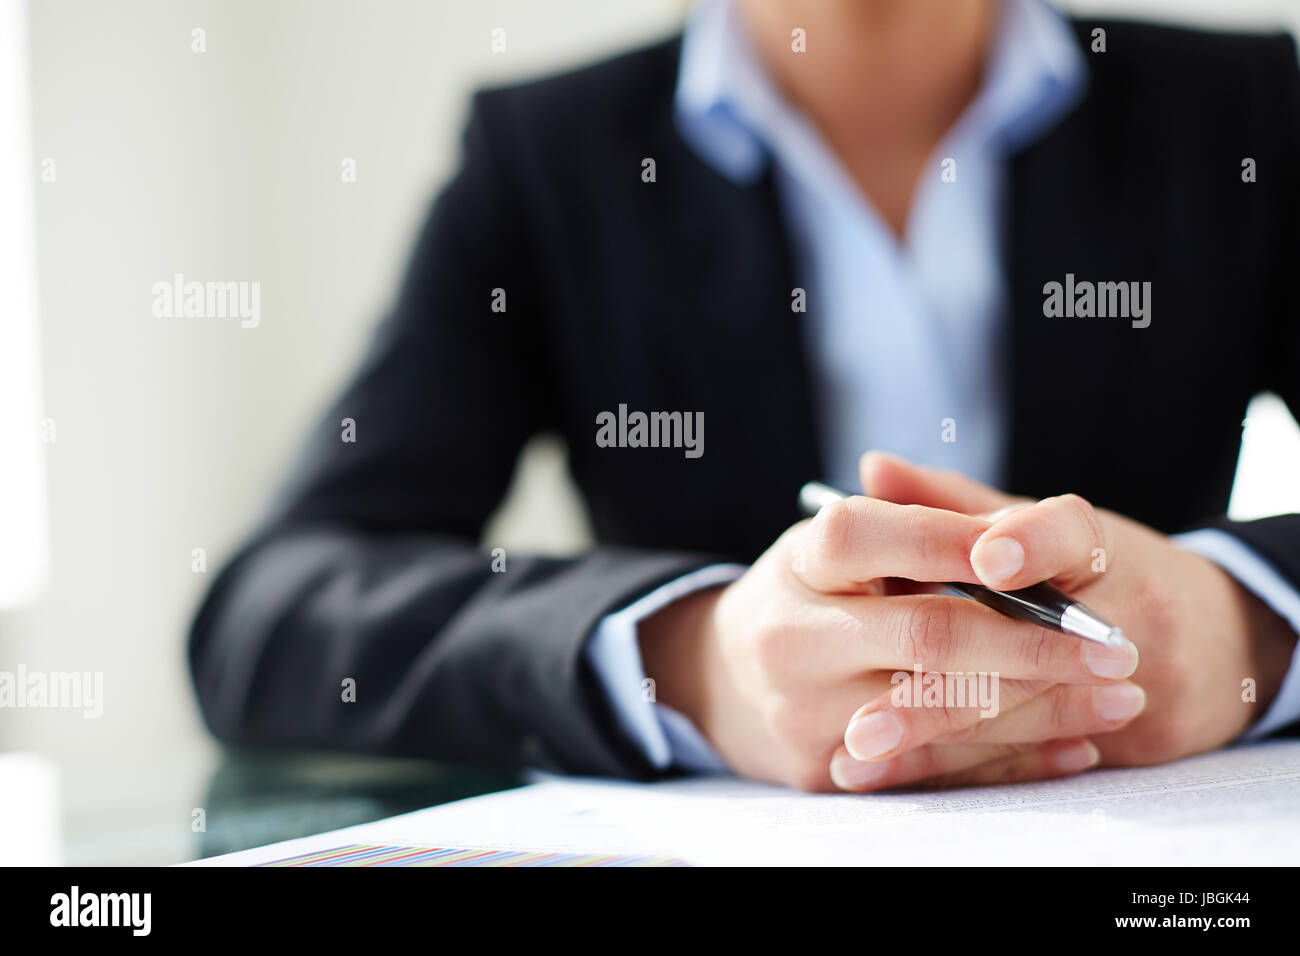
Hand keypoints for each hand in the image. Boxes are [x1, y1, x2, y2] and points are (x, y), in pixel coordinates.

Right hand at [638, 482, 1142, 791]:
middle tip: (1117, 650)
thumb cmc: (809, 595)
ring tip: (1118, 700)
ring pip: (943, 714)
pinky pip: (933, 770)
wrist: (722, 680)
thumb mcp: (843, 544)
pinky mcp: (820, 769)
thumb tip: (1013, 531)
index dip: (963, 544)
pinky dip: (1010, 758)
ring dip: (1043, 711)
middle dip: (1037, 645)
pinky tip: (1071, 745)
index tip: (1060, 557)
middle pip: (928, 636)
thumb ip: (923, 520)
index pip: (879, 536)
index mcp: (802, 561)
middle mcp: (791, 635)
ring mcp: (802, 709)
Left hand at [841, 452, 1297, 780]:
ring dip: (933, 732)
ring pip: (1025, 708)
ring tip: (854, 744)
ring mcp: (1139, 681)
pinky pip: (1036, 756)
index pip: (1072, 533)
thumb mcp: (1035, 526)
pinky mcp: (1139, 737)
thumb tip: (870, 468)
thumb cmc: (1096, 572)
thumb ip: (951, 503)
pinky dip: (954, 766)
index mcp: (1098, 545)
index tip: (986, 555)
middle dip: (947, 668)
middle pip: (1033, 638)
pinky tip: (879, 773)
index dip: (1031, 542)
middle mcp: (1130, 612)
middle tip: (862, 704)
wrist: (1216, 641)